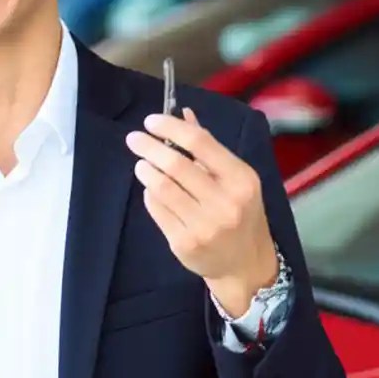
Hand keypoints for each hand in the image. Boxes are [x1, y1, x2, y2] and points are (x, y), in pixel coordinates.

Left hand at [126, 108, 277, 316]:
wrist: (245, 263)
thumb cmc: (240, 212)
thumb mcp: (235, 178)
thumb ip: (208, 147)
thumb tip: (183, 113)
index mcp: (241, 179)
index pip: (201, 143)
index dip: (171, 127)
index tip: (151, 121)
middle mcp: (225, 202)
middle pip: (176, 165)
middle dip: (149, 147)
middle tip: (134, 139)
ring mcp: (204, 225)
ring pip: (161, 187)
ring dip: (146, 170)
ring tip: (142, 165)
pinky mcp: (184, 243)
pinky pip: (156, 209)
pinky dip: (149, 194)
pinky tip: (152, 190)